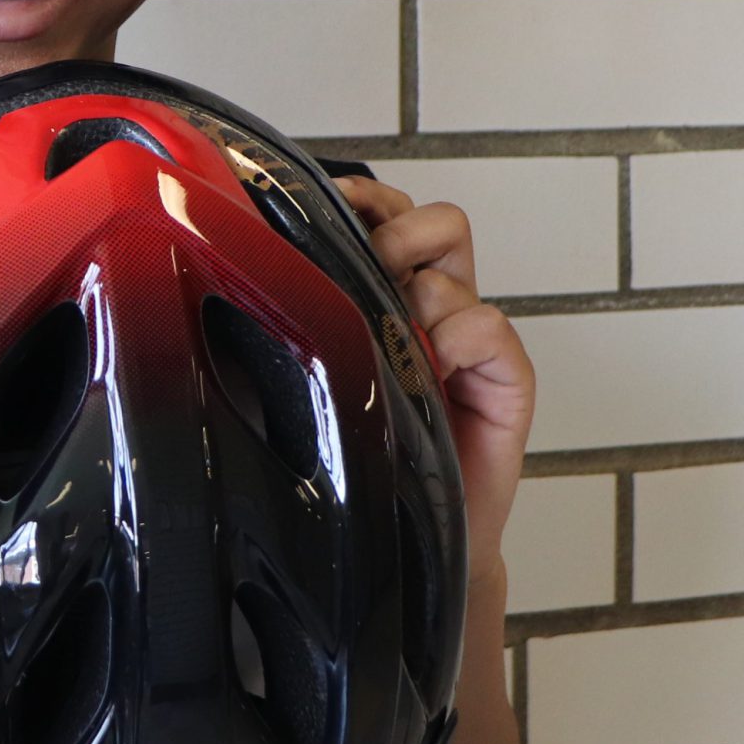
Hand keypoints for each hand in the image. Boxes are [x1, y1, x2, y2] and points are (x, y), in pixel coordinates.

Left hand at [332, 176, 535, 579]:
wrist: (402, 544)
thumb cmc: (357, 461)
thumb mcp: (312, 382)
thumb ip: (297, 329)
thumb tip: (239, 279)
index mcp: (384, 296)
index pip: (385, 215)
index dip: (362, 199)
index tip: (325, 203)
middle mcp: (430, 308)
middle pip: (433, 220)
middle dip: (394, 228)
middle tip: (365, 270)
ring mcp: (469, 341)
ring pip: (452, 269)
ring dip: (415, 291)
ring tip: (393, 342)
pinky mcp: (505, 378)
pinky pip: (487, 326)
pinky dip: (457, 339)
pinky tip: (433, 373)